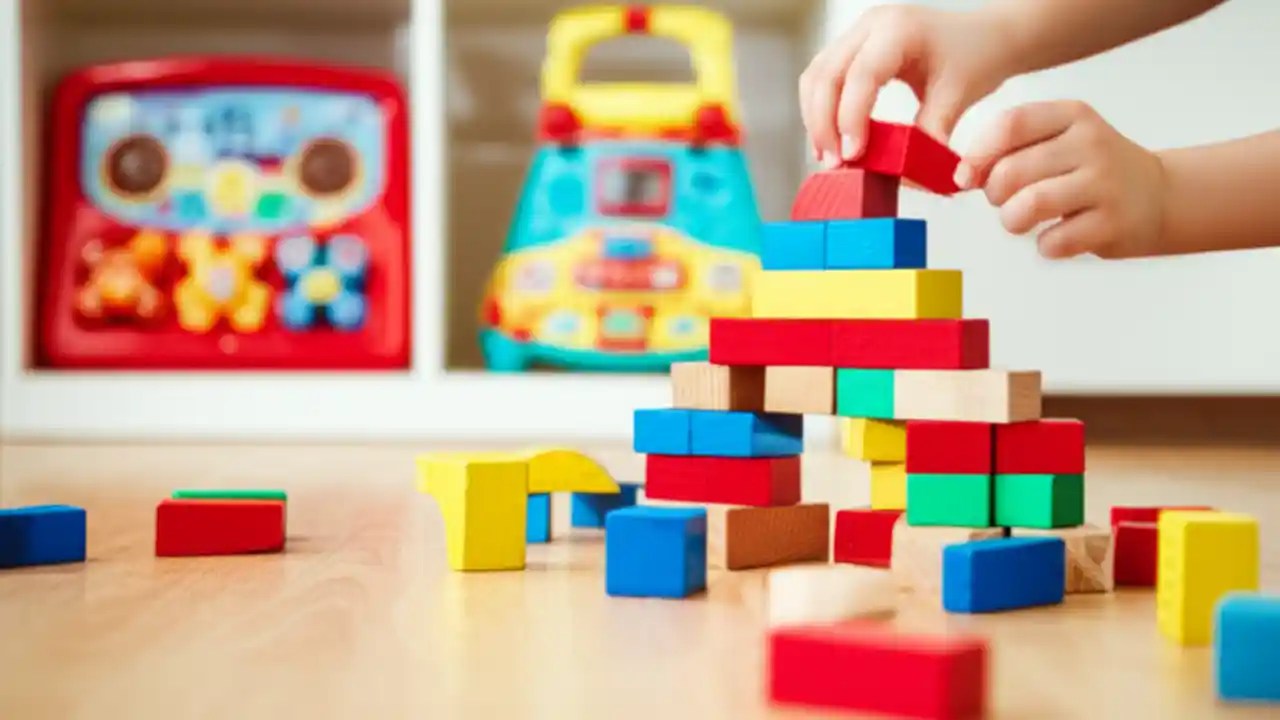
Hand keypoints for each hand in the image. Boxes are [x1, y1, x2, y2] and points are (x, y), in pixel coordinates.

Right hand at [799, 5, 1015, 166]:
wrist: (986, 36)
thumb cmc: (977, 57)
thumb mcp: (957, 97)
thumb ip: (927, 135)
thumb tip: (903, 175)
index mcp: (899, 29)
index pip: (860, 75)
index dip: (850, 118)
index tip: (854, 156)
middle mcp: (871, 25)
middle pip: (826, 75)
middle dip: (824, 124)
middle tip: (835, 164)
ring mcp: (858, 33)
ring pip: (816, 77)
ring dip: (816, 119)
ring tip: (829, 156)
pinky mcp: (852, 48)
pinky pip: (823, 78)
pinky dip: (821, 110)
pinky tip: (832, 139)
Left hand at [958, 101, 1167, 258]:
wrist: (1157, 195)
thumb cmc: (1089, 169)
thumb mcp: (1058, 141)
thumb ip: (1011, 148)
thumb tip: (961, 174)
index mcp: (1071, 116)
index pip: (1011, 125)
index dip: (978, 154)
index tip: (965, 177)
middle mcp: (1091, 143)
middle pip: (1011, 171)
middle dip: (995, 195)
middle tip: (1007, 201)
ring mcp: (1105, 182)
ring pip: (1028, 206)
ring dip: (1013, 221)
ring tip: (1023, 220)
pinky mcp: (1113, 222)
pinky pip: (1053, 241)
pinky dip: (1045, 245)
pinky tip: (1057, 236)